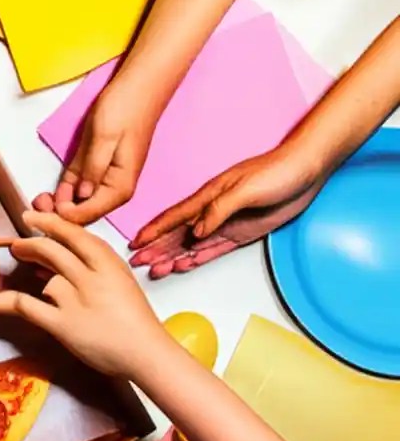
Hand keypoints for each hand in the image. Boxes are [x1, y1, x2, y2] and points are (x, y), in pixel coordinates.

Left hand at [0, 212, 169, 378]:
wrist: (147, 352)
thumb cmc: (135, 321)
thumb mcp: (118, 283)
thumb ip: (91, 270)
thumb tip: (49, 268)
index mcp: (108, 261)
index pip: (73, 233)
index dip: (48, 223)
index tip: (30, 217)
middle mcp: (90, 274)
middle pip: (52, 248)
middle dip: (30, 244)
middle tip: (16, 247)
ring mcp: (75, 298)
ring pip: (40, 273)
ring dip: (21, 271)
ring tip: (5, 273)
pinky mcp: (60, 323)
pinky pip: (20, 305)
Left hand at [33, 77, 160, 224]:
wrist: (139, 86)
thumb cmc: (125, 108)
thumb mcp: (104, 138)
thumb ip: (92, 169)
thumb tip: (79, 195)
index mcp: (120, 187)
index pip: (87, 215)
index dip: (63, 216)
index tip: (40, 208)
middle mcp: (115, 190)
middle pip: (83, 213)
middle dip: (58, 213)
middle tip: (35, 202)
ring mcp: (105, 180)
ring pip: (79, 203)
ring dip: (59, 204)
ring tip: (38, 198)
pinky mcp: (97, 168)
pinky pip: (79, 187)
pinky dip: (64, 192)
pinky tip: (49, 192)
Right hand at [129, 148, 325, 278]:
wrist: (306, 170)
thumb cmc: (277, 171)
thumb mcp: (245, 188)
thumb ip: (218, 210)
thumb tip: (196, 231)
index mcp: (208, 197)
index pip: (174, 218)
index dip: (153, 231)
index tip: (135, 243)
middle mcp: (212, 212)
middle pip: (176, 234)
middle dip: (155, 249)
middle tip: (137, 263)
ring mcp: (225, 223)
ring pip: (191, 245)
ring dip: (172, 257)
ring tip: (155, 270)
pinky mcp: (240, 233)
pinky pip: (212, 250)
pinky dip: (196, 259)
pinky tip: (183, 265)